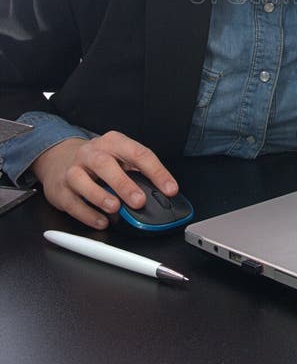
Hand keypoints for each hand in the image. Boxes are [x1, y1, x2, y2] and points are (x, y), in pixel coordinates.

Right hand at [31, 130, 178, 228]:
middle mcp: (91, 153)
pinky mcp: (60, 189)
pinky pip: (72, 202)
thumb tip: (161, 194)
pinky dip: (87, 214)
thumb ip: (138, 172)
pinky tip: (101, 221)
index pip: (138, 153)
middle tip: (139, 201)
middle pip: (106, 164)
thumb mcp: (120, 158)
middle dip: (124, 184)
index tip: (170, 189)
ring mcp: (73, 169)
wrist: (60, 157)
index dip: (156, 172)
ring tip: (115, 208)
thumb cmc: (98, 160)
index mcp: (113, 142)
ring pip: (82, 180)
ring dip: (100, 196)